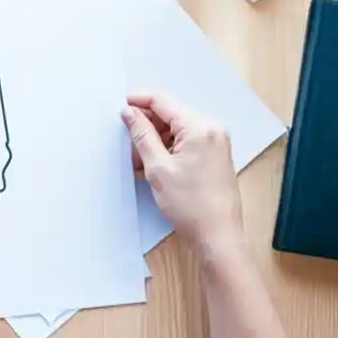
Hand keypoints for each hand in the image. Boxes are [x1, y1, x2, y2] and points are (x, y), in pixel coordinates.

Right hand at [121, 93, 243, 256]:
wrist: (218, 236)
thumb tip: (129, 112)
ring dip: (156, 140)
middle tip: (126, 142)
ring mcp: (216, 142)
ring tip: (139, 161)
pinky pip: (186, 142)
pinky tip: (154, 165)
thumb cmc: (191, 205)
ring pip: (176, 130)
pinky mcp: (215, 155)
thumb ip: (142, 135)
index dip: (138, 101)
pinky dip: (168, 149)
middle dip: (146, 126)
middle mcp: (211, 129)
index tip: (118, 107)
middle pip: (170, 115)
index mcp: (199, 127)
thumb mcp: (158, 168)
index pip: (162, 101)